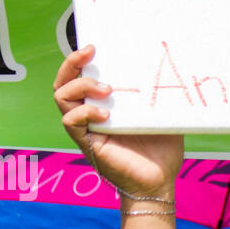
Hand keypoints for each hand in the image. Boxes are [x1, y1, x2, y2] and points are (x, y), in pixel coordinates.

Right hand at [53, 45, 183, 199]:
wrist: (160, 182)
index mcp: (104, 104)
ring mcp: (87, 128)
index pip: (81, 77)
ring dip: (80, 87)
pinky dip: (84, 113)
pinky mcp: (88, 144)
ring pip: (61, 98)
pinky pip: (71, 122)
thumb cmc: (162, 151)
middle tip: (89, 54)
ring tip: (105, 90)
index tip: (93, 46)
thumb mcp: (162, 114)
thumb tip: (168, 70)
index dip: (79, 60)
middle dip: (70, 64)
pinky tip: (105, 115)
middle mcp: (90, 114)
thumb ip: (158, 95)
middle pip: (63, 83)